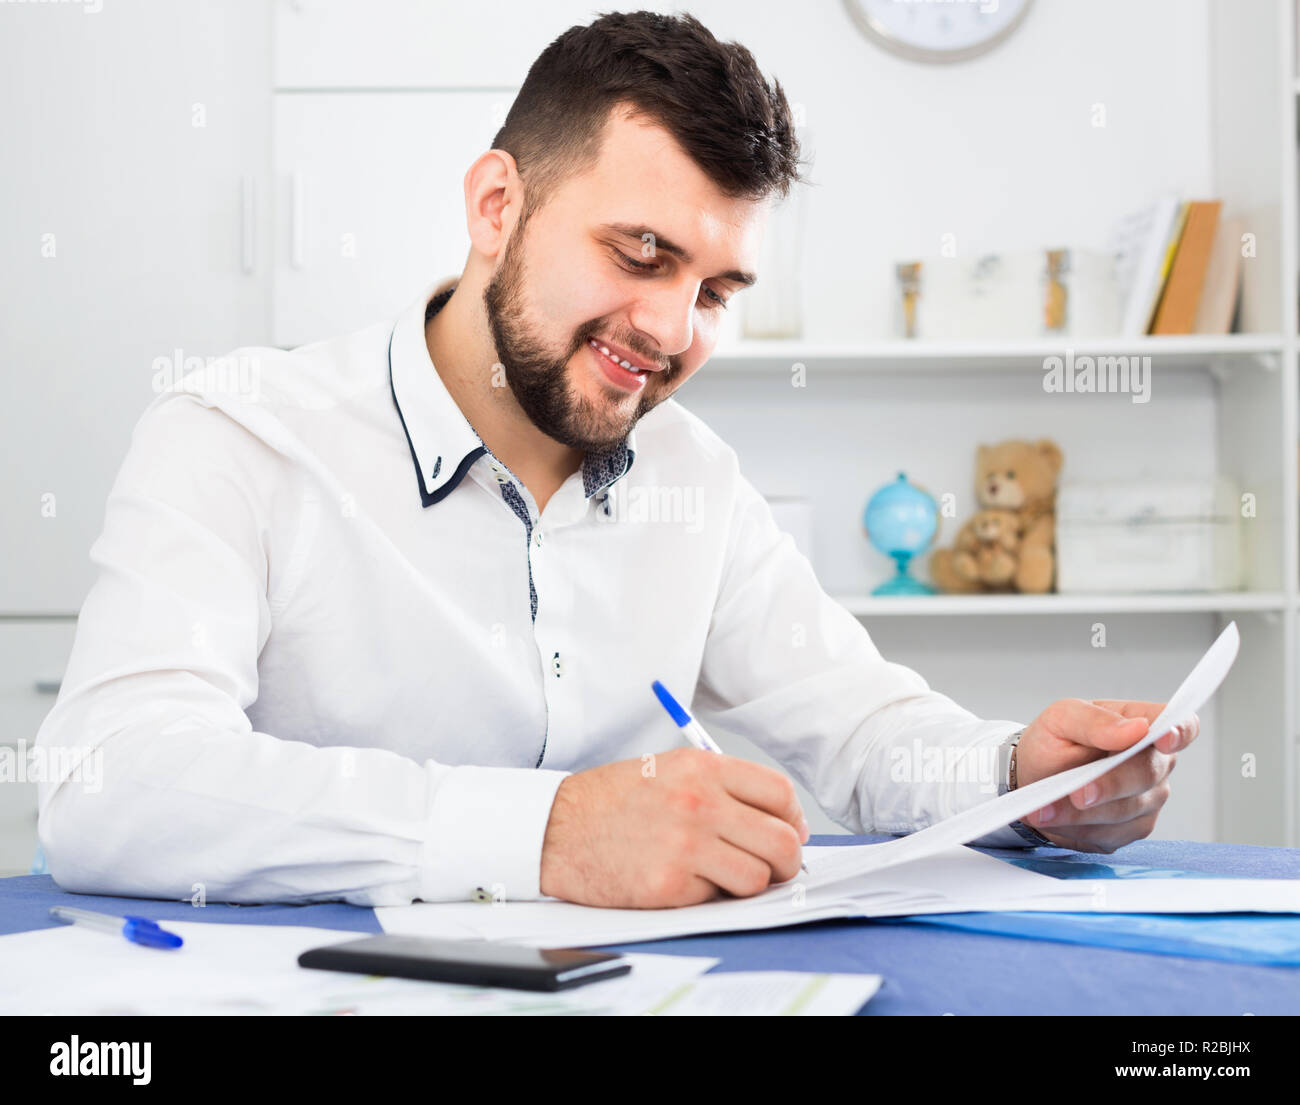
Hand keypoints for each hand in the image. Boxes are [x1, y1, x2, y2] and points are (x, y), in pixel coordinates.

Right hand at [538, 747, 809, 907]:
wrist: (555, 828)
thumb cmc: (613, 800)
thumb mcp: (668, 769)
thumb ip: (722, 787)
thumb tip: (781, 821)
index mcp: (702, 768)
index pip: (779, 793)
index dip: (792, 818)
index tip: (788, 831)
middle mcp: (699, 802)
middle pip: (781, 840)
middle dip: (785, 860)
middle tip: (771, 867)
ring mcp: (685, 845)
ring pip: (758, 878)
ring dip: (749, 884)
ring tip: (725, 877)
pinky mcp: (669, 886)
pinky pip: (718, 900)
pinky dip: (710, 897)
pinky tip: (686, 882)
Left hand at [1013, 699, 1199, 852]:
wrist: (1033, 776)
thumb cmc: (1053, 741)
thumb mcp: (1061, 719)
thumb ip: (1095, 721)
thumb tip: (1136, 728)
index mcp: (1142, 725)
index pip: (1181, 726)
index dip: (1179, 732)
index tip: (1163, 741)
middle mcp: (1154, 763)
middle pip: (1148, 774)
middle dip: (1109, 785)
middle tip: (1077, 794)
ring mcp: (1147, 799)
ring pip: (1126, 810)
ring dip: (1082, 813)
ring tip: (1044, 808)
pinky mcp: (1130, 829)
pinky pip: (1111, 834)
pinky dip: (1077, 828)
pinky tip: (1053, 818)